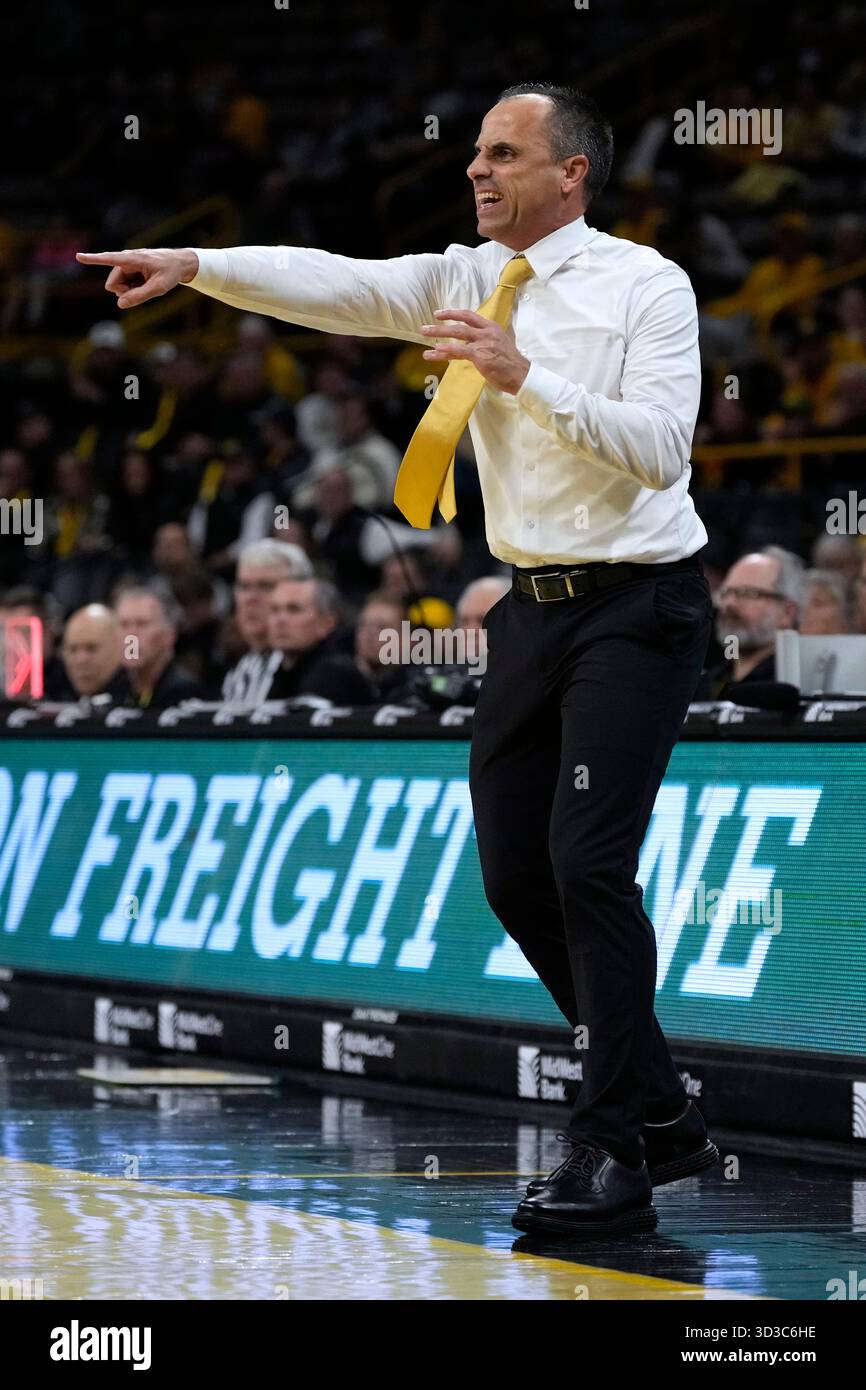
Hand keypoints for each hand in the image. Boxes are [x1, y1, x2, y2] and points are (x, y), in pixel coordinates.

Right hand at [75, 247, 199, 308]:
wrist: (179, 264)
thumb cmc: (170, 273)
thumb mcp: (159, 288)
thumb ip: (140, 296)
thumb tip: (120, 304)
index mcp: (132, 258)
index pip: (109, 259)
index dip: (93, 259)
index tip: (78, 256)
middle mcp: (126, 260)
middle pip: (112, 284)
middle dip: (123, 292)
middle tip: (143, 290)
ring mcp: (126, 266)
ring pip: (117, 287)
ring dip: (129, 291)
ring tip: (146, 284)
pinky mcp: (128, 270)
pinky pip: (123, 286)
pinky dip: (133, 288)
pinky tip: (145, 283)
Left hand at [421, 309, 529, 393]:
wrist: (521, 375)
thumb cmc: (509, 363)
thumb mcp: (498, 345)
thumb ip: (483, 341)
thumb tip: (468, 344)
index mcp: (491, 327)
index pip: (469, 315)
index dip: (453, 313)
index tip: (439, 314)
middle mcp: (487, 332)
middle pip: (460, 323)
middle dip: (441, 324)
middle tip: (425, 327)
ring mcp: (484, 343)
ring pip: (457, 334)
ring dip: (439, 334)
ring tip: (424, 336)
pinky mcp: (480, 355)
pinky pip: (459, 351)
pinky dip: (446, 350)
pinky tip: (435, 351)